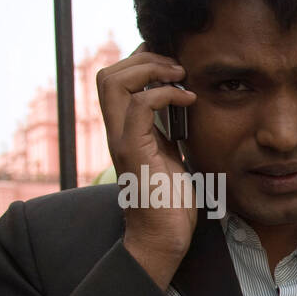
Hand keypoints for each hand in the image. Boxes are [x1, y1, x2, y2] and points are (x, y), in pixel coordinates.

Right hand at [95, 43, 198, 289]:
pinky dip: (166, 94)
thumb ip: (168, 130)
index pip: (116, 79)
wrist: (164, 236)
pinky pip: (141, 105)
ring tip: (181, 76)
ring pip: (113, 81)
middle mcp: (117, 130)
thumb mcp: (172, 155)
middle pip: (107, 73)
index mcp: (125, 129)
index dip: (141, 63)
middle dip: (143, 59)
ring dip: (150, 70)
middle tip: (178, 67)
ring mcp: (121, 139)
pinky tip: (189, 100)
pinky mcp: (133, 150)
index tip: (175, 68)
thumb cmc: (172, 201)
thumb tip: (184, 108)